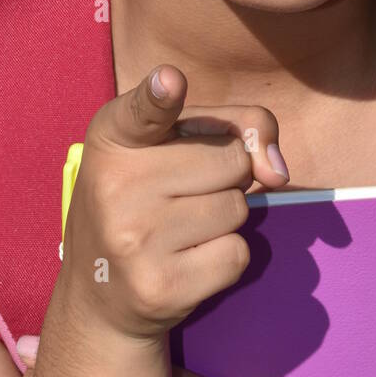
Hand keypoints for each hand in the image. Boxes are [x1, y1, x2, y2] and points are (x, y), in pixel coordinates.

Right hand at [58, 65, 289, 344]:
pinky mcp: (159, 287)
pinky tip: (186, 261)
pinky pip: (237, 254)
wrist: (98, 295)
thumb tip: (277, 171)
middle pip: (231, 159)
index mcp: (112, 138)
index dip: (160, 95)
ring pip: (237, 208)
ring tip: (180, 229)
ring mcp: (134, 239)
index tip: (170, 81)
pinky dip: (225, 257)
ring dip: (225, 217)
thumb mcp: (170, 148)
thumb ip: (232, 127)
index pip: (142, 111)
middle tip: (184, 194)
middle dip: (226, 175)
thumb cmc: (144, 201)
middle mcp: (116, 185)